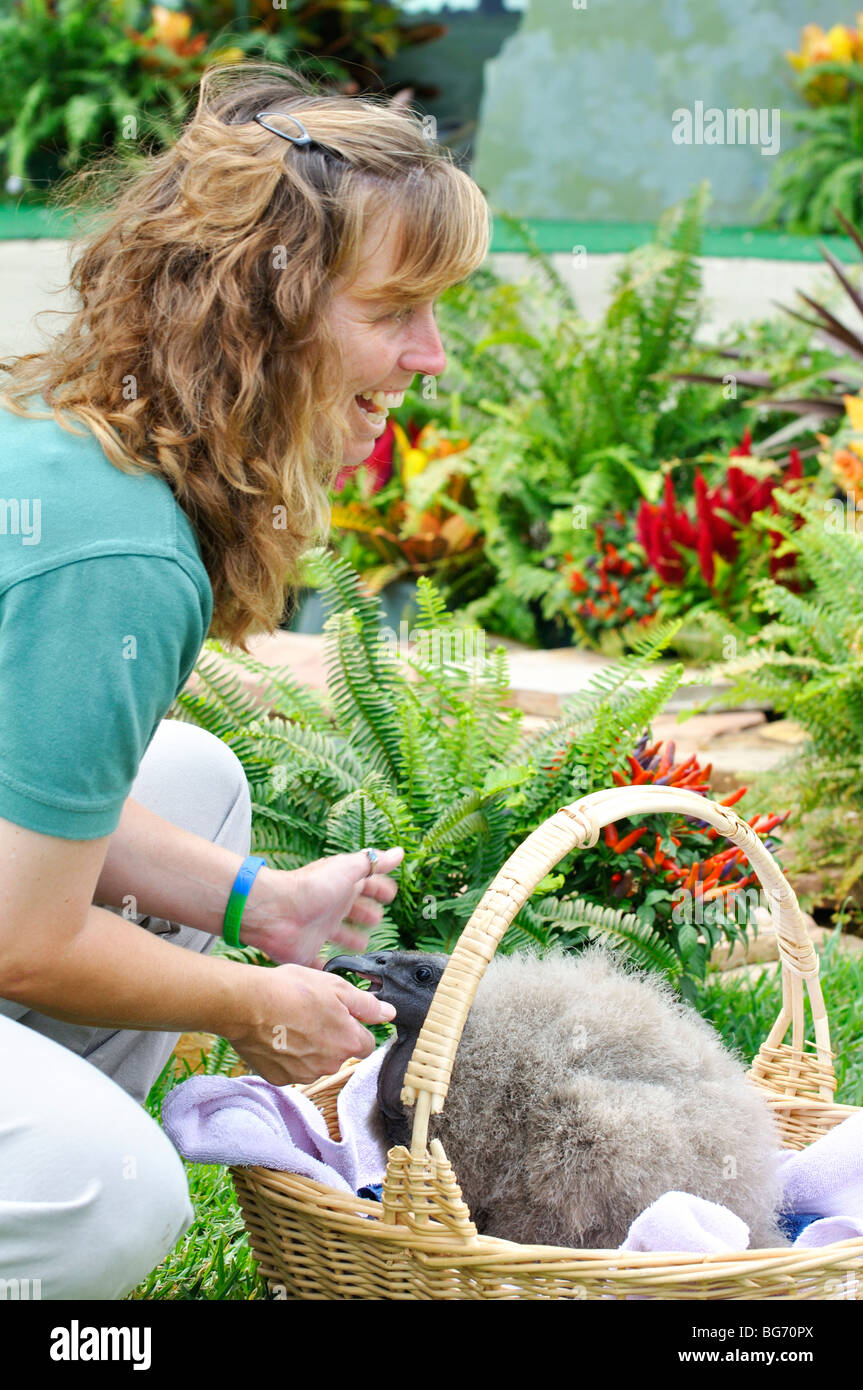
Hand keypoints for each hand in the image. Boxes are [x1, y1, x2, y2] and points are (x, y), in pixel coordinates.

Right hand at [225, 962, 395, 1084]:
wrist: (246, 1004)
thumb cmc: (291, 990)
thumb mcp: (336, 987)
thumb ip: (366, 1004)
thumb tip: (389, 1013)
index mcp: (349, 1043)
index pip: (365, 1042)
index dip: (353, 1026)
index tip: (338, 1014)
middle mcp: (330, 1065)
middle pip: (340, 1053)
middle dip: (331, 1037)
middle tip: (311, 1013)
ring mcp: (303, 1075)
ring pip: (315, 1062)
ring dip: (309, 1048)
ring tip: (290, 1023)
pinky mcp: (279, 1078)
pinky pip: (291, 1069)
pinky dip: (287, 1056)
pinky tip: (277, 1036)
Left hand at [240, 847, 404, 966]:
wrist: (276, 911)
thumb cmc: (311, 886)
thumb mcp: (348, 869)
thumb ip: (373, 863)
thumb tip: (399, 852)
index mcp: (341, 888)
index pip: (365, 887)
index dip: (379, 890)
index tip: (391, 894)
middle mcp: (330, 908)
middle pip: (353, 912)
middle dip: (367, 915)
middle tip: (378, 919)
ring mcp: (319, 930)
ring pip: (339, 937)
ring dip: (352, 941)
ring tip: (365, 946)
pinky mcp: (308, 951)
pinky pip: (319, 962)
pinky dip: (327, 966)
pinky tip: (337, 971)